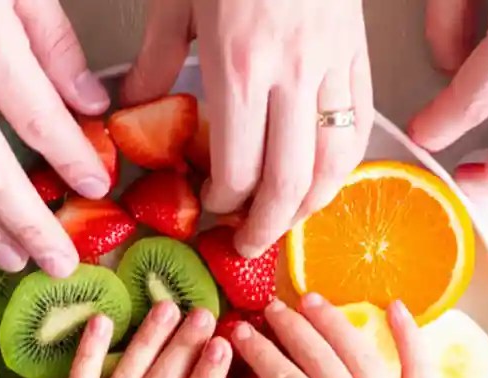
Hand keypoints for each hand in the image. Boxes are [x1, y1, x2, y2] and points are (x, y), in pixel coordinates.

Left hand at [123, 0, 372, 256]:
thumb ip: (153, 63)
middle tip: (245, 244)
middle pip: (289, 182)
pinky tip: (324, 179)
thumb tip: (128, 109)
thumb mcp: (176, 1)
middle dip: (266, 226)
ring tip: (284, 221)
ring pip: (333, 165)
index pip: (238, 169)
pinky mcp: (357, 54)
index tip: (209, 212)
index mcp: (239, 66)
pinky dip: (344, 165)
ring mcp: (332, 66)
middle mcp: (292, 75)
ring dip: (309, 206)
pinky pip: (359, 126)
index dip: (224, 204)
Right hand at [227, 294, 460, 377]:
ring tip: (312, 299)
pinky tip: (395, 307)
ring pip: (361, 354)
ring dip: (334, 322)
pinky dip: (409, 336)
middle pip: (320, 358)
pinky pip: (420, 370)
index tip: (241, 330)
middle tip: (269, 307)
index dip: (261, 353)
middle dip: (291, 328)